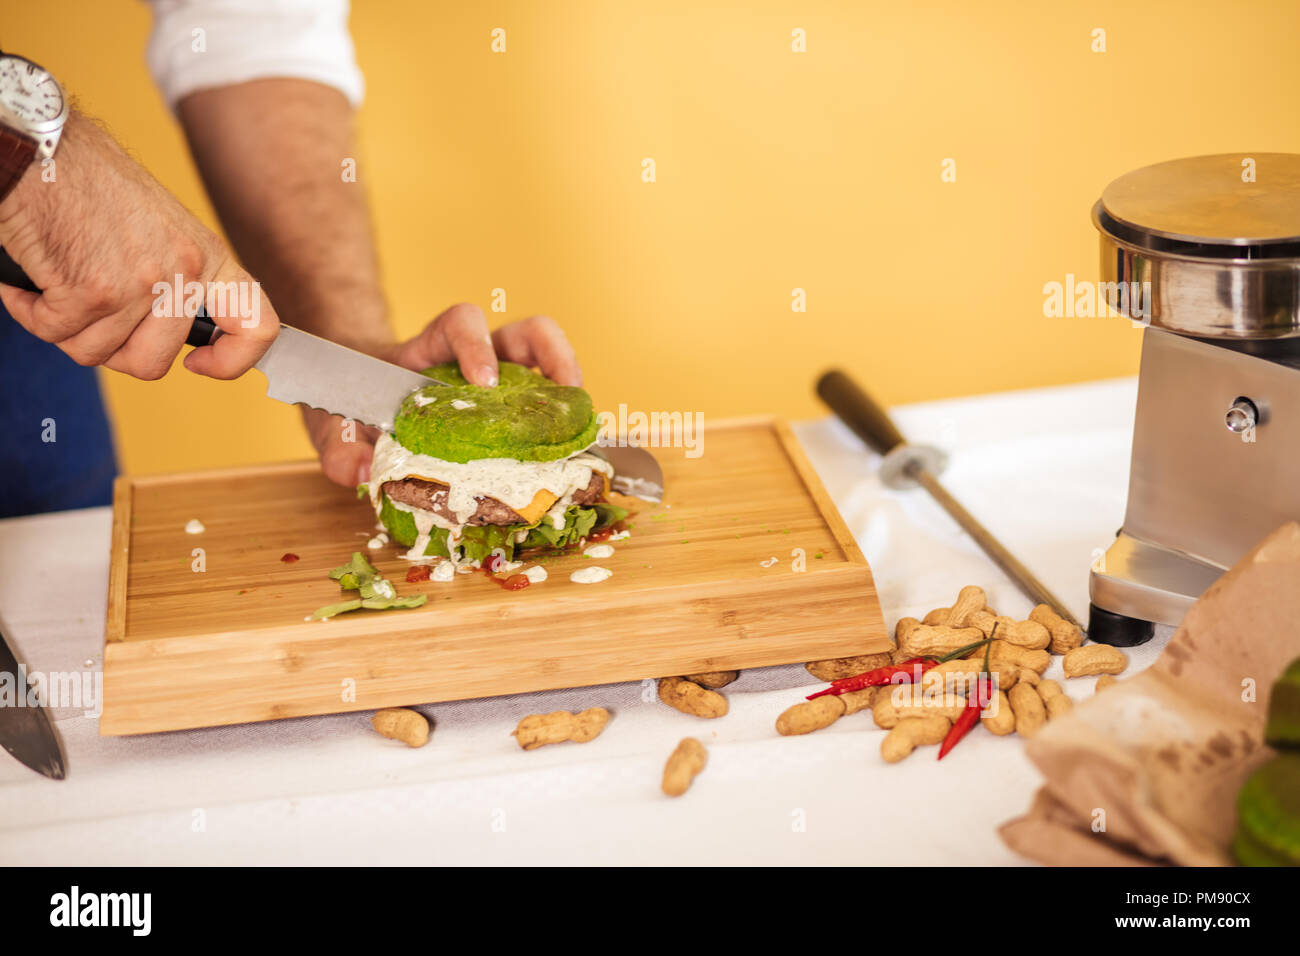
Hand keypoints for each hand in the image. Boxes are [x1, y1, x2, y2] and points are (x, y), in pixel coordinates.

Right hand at [0, 111, 278, 379]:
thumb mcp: (162, 227)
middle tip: (90, 315)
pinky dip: (33, 313)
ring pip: (98, 353)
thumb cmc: (89, 183)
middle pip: (153, 362)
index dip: (232, 361)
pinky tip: (29, 283)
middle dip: (112, 349)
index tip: (198, 363)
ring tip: (58, 285)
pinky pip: (55, 333)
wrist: (38, 147)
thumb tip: (172, 330)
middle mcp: (183, 272)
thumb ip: (178, 278)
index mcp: (208, 256)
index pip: (257, 326)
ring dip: (68, 328)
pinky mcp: (91, 291)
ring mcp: (140, 284)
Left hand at [306, 302, 581, 487]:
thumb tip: (360, 471)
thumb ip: (338, 443)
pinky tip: (565, 451)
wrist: (354, 399)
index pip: (461, 322)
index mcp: (431, 349)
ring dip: (570, 384)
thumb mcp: (332, 420)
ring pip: (546, 363)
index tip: (485, 382)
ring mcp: (499, 380)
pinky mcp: (508, 410)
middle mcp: (474, 357)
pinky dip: (560, 423)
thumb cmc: (352, 403)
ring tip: (582, 420)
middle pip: (526, 331)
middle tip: (567, 388)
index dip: (477, 344)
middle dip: (552, 352)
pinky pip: (543, 405)